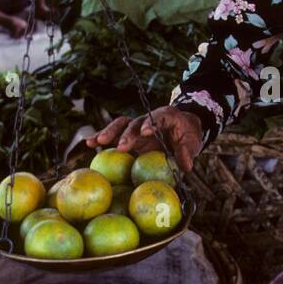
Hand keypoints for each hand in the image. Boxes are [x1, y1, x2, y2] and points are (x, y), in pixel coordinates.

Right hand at [85, 105, 203, 173]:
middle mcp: (148, 118)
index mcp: (166, 116)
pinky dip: (102, 137)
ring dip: (109, 132)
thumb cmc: (187, 135)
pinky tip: (89, 143)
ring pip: (121, 125)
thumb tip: (185, 167)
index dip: (151, 123)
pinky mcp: (130, 134)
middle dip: (127, 133)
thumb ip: (187, 153)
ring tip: (96, 141)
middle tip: (120, 146)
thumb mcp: (192, 143)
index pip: (158, 116)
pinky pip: (115, 134)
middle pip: (135, 122)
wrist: (182, 129)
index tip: (145, 132)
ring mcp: (137, 126)